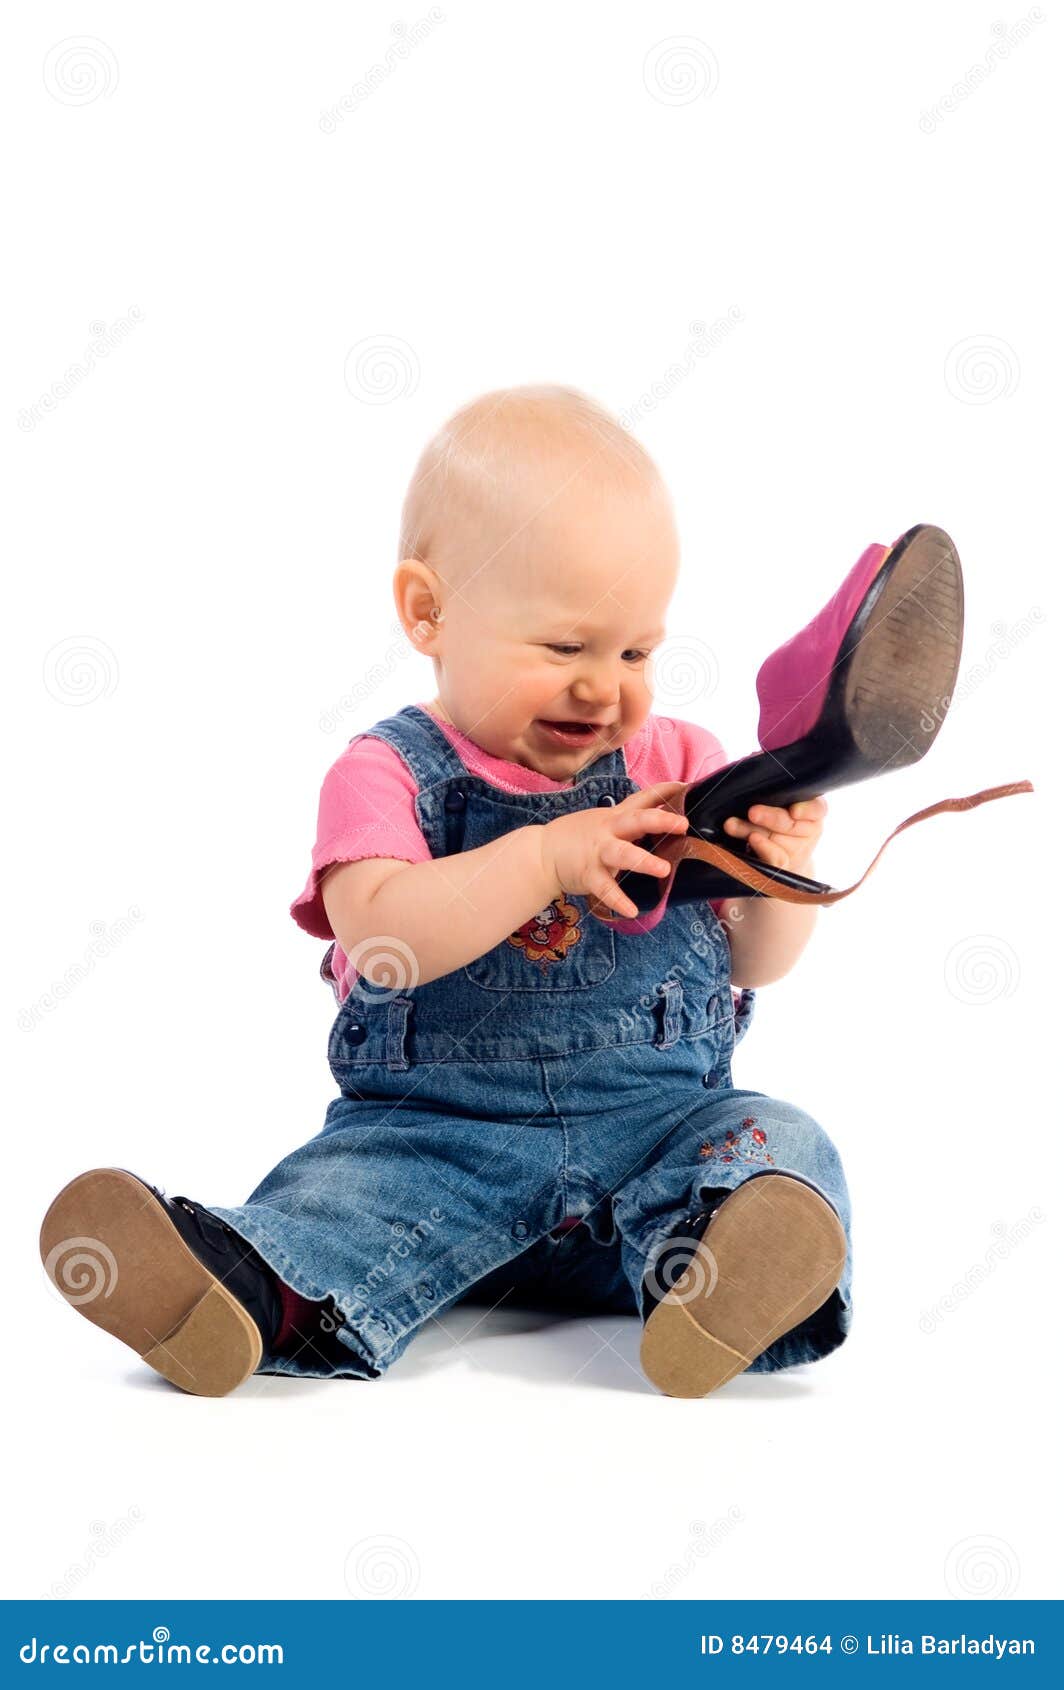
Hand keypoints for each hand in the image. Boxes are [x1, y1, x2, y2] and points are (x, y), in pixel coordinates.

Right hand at [539, 781, 689, 918]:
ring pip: (623, 854)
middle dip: (659, 821)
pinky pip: (605, 888)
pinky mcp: (588, 874)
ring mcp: (598, 852)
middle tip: (683, 824)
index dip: (664, 791)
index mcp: (616, 817)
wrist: (542, 852)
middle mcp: (609, 830)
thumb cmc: (578, 836)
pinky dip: (618, 900)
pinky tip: (632, 910)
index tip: (685, 786)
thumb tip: (661, 815)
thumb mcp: (603, 821)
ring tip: (664, 870)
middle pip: (636, 821)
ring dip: (644, 861)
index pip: (642, 799)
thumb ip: (630, 818)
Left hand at [722, 796, 826, 874]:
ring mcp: (796, 852)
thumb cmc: (778, 821)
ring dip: (751, 831)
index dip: (806, 810)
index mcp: (812, 813)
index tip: (794, 811)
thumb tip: (754, 783)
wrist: (783, 858)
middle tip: (752, 812)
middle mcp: (809, 832)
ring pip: (775, 840)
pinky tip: (751, 840)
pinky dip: (762, 848)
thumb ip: (778, 796)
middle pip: (791, 824)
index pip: (816, 809)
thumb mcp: (782, 804)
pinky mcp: (782, 867)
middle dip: (770, 818)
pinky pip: (775, 859)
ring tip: (731, 824)